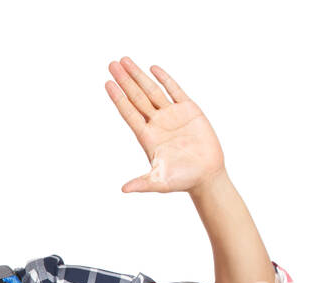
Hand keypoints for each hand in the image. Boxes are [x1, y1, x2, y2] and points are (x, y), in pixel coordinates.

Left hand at [105, 57, 224, 194]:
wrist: (206, 175)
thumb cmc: (182, 180)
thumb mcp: (159, 182)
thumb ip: (142, 183)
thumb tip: (124, 190)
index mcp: (147, 137)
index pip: (128, 112)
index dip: (118, 98)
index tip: (107, 83)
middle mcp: (156, 123)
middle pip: (136, 97)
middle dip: (125, 80)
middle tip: (112, 64)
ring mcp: (172, 115)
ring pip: (152, 91)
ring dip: (139, 76)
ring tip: (125, 61)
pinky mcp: (189, 111)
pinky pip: (174, 90)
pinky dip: (165, 79)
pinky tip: (153, 68)